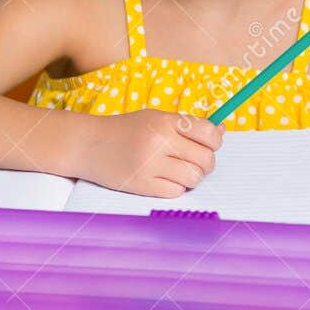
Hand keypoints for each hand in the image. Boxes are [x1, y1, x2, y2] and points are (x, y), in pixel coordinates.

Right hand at [69, 110, 224, 197]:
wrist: (87, 145)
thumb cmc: (127, 130)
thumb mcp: (157, 118)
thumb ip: (189, 125)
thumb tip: (222, 132)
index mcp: (165, 121)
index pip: (209, 133)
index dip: (215, 141)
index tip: (210, 143)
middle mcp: (159, 142)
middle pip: (205, 159)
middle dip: (206, 162)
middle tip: (195, 160)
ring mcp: (149, 165)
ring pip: (194, 178)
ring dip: (192, 176)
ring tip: (180, 170)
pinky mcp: (141, 185)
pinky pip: (176, 191)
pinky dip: (176, 187)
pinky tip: (165, 178)